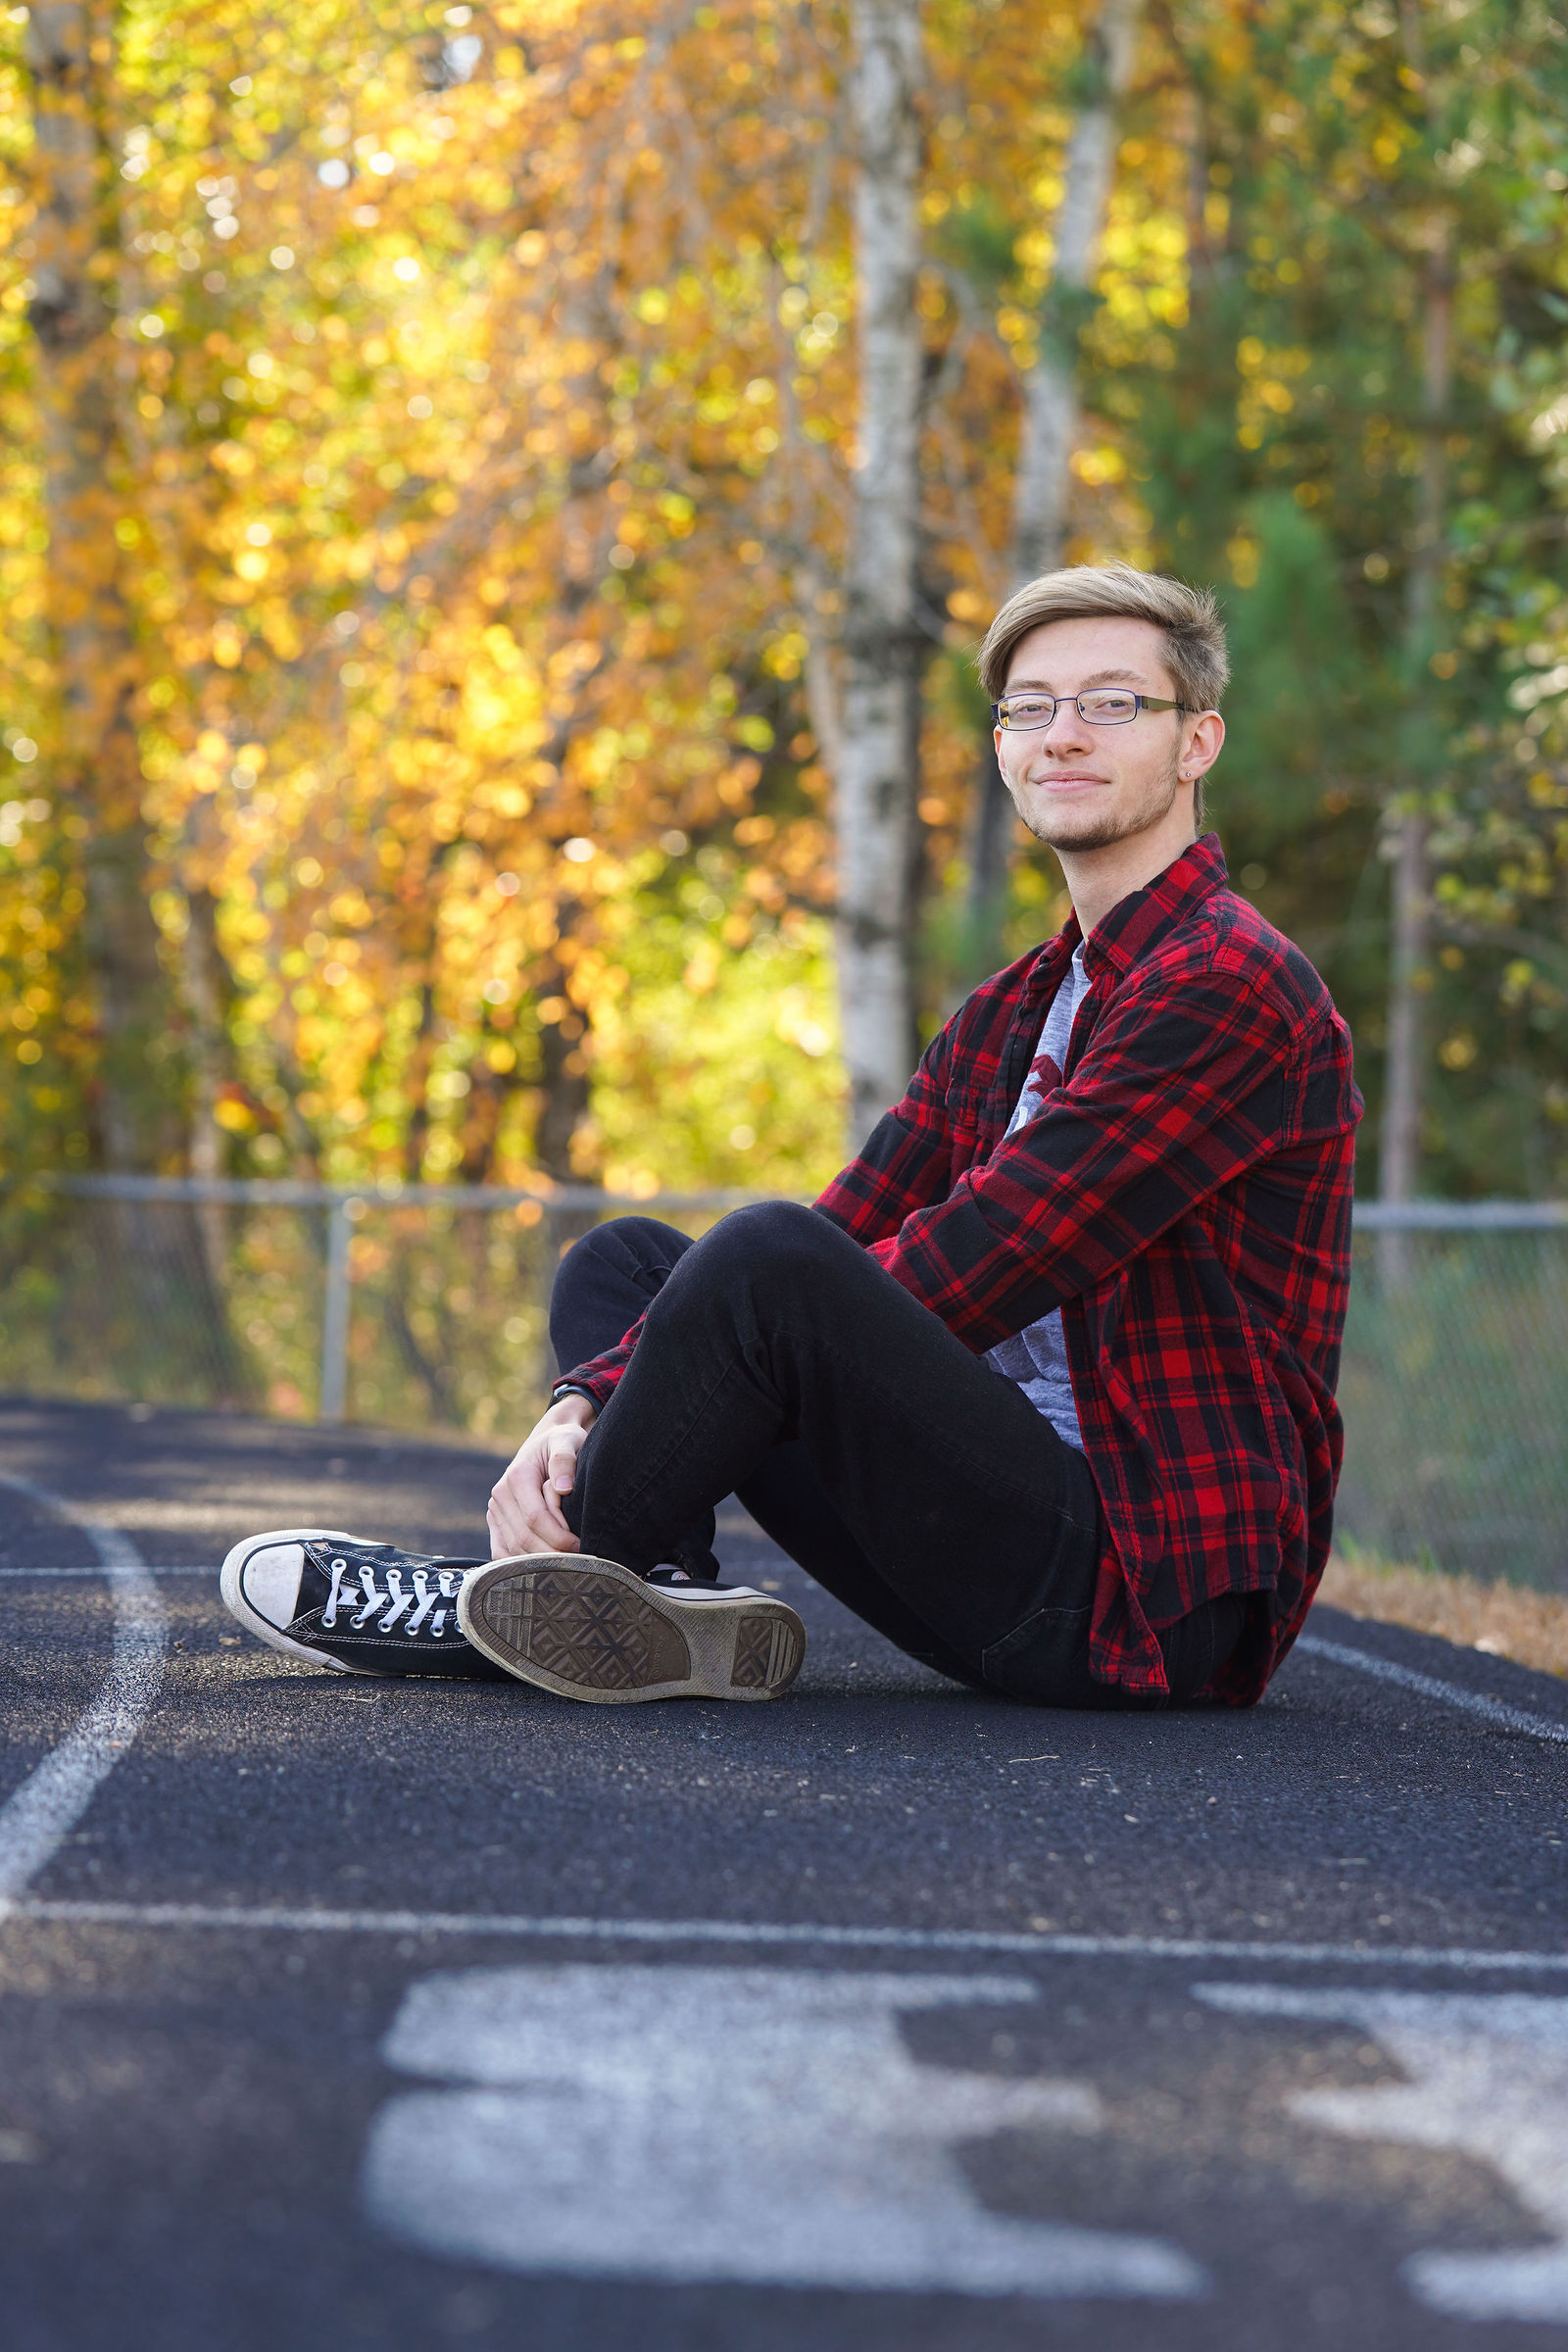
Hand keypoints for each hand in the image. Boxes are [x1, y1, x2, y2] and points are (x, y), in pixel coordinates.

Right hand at [487, 1392, 596, 1557]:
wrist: (547, 1442)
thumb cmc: (563, 1442)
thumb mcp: (567, 1440)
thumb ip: (565, 1459)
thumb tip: (563, 1487)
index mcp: (517, 1476)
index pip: (535, 1518)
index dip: (558, 1537)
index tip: (582, 1547)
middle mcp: (501, 1494)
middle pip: (523, 1538)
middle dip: (551, 1555)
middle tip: (578, 1566)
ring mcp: (495, 1510)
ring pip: (512, 1549)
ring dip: (537, 1565)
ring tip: (564, 1571)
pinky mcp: (496, 1521)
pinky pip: (501, 1551)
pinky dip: (518, 1566)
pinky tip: (541, 1573)